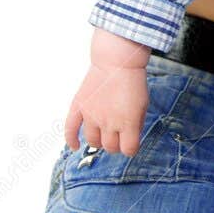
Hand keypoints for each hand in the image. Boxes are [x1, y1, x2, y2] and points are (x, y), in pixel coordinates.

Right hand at [64, 28, 150, 155]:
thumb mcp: (143, 105)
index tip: (131, 144)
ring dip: (99, 141)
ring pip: (92, 141)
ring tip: (102, 136)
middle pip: (110, 147)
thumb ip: (137, 125)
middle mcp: (109, 123)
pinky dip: (71, 140)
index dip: (131, 149)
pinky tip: (75, 146)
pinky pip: (70, 129)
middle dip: (115, 145)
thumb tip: (131, 138)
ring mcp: (91, 116)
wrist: (116, 62)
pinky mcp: (79, 107)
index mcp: (128, 123)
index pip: (128, 150)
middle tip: (117, 138)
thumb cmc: (133, 82)